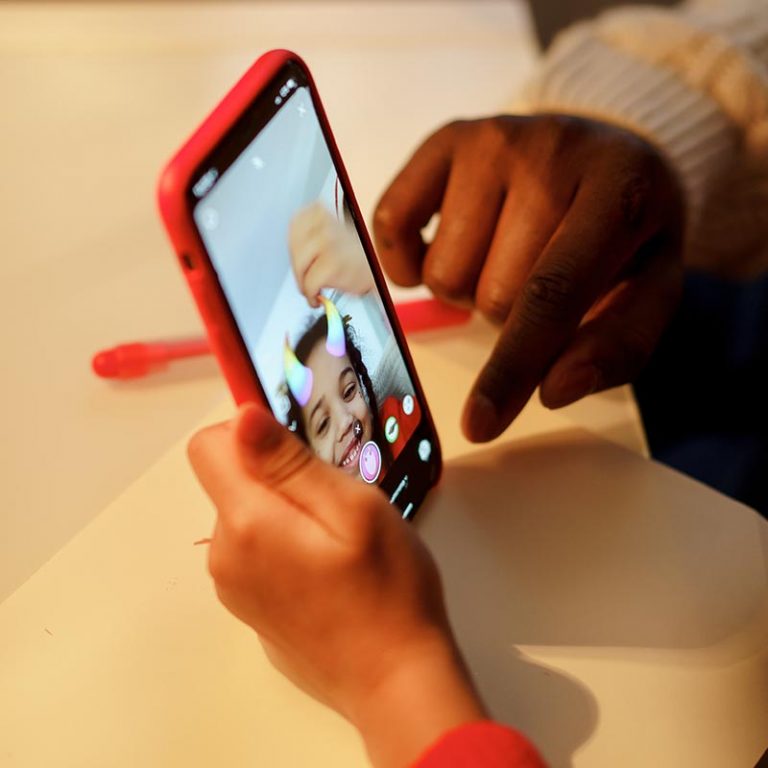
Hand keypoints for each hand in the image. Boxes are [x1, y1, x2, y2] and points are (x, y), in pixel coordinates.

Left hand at [188, 404, 485, 766]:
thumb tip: (241, 416)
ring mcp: (233, 587)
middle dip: (277, 474)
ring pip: (246, 514)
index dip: (250, 432)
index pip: (209, 445)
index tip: (300, 449)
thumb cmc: (387, 589)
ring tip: (337, 538)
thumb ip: (291, 462)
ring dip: (284, 509)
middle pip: (230, 480)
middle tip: (336, 500)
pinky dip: (283, 542)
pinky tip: (327, 567)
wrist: (394, 680)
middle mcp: (224, 555)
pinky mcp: (250, 608)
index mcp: (246, 522)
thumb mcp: (352, 508)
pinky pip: (255, 550)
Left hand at [289, 201, 373, 305]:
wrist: (383, 267)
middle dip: (298, 270)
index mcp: (321, 210)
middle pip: (295, 249)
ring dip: (304, 283)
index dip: (295, 248)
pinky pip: (311, 283)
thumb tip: (294, 253)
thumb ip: (311, 237)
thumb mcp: (333, 232)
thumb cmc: (361, 254)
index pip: (295, 227)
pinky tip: (317, 297)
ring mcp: (327, 242)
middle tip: (304, 280)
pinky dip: (312, 294)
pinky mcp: (332, 264)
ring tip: (311, 290)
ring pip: (301, 267)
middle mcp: (323, 223)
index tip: (299, 259)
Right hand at [373, 115, 685, 440]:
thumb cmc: (625, 237)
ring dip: (471, 287)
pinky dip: (411, 259)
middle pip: (491, 294)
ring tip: (504, 256)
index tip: (479, 425)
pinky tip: (451, 247)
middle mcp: (549, 152)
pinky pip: (393, 224)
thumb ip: (616, 347)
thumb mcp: (650, 292)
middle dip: (509, 315)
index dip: (511, 367)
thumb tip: (551, 391)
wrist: (608, 153)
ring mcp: (491, 139)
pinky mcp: (447, 139)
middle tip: (537, 282)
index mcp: (619, 194)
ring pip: (445, 273)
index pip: (550, 295)